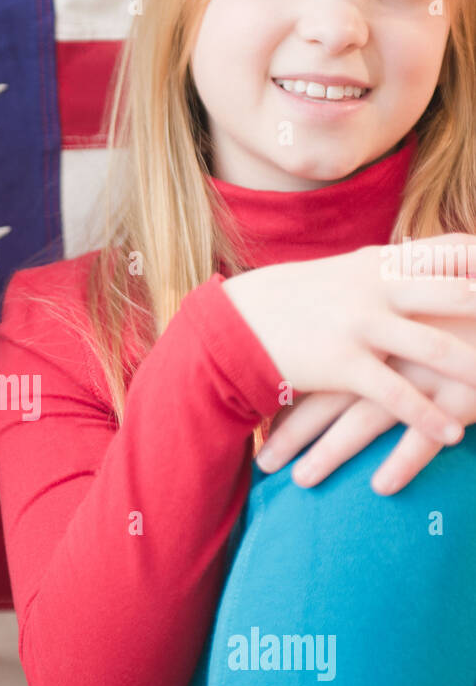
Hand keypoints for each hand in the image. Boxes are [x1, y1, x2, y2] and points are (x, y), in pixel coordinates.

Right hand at [223, 234, 475, 444]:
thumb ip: (389, 271)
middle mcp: (377, 288)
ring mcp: (360, 325)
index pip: (453, 252)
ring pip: (436, 348)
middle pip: (459, 294)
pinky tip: (457, 433)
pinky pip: (395, 395)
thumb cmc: (293, 300)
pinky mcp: (342, 365)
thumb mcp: (344, 274)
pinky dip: (429, 417)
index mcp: (382, 262)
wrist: (233, 323)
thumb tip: (431, 261)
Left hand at [255, 318, 475, 492]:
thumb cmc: (469, 311)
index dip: (287, 396)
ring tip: (300, 482)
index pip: (321, 367)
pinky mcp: (464, 394)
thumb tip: (351, 349)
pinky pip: (430, 433)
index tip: (255, 423)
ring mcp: (428, 372)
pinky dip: (405, 461)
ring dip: (332, 452)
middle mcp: (395, 350)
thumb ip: (388, 328)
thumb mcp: (423, 309)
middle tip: (259, 464)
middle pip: (331, 396)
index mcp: (379, 329)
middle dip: (292, 432)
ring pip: (369, 417)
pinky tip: (380, 489)